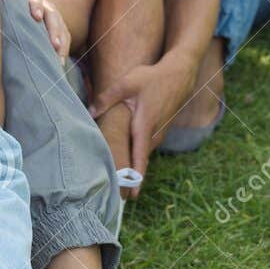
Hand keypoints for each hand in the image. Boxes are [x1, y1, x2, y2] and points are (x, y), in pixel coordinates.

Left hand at [0, 0, 69, 60]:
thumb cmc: (5, 1)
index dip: (36, 6)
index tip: (36, 17)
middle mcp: (44, 3)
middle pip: (53, 15)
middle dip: (54, 30)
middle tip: (54, 45)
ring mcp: (53, 15)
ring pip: (61, 28)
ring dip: (62, 44)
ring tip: (60, 61)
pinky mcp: (58, 26)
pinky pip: (65, 37)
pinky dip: (64, 50)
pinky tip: (60, 65)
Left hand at [88, 54, 197, 194]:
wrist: (180, 74)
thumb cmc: (153, 78)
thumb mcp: (127, 82)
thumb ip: (107, 97)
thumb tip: (89, 111)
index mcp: (145, 126)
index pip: (139, 157)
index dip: (135, 176)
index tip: (133, 194)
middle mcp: (154, 133)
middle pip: (140, 160)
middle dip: (129, 175)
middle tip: (116, 192)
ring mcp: (160, 132)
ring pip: (143, 153)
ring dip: (133, 164)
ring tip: (119, 178)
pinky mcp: (161, 129)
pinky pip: (147, 146)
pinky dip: (137, 153)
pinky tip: (126, 156)